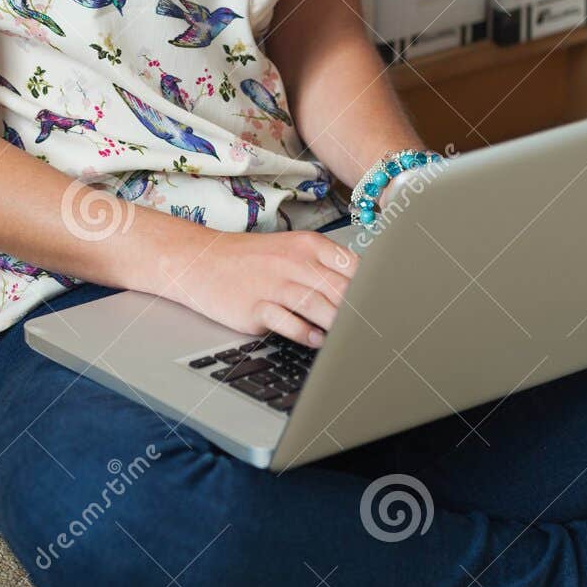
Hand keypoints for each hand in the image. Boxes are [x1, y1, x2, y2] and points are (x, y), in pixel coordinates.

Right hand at [169, 227, 359, 347]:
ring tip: (348, 339)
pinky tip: (316, 340)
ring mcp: (274, 284)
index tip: (384, 308)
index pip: (353, 267)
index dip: (372, 290)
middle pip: (339, 290)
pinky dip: (306, 334)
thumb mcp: (291, 250)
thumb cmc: (250, 259)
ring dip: (336, 325)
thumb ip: (325, 267)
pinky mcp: (255, 306)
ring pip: (318, 306)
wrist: (202, 261)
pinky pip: (288, 322)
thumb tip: (362, 292)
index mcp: (308, 245)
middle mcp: (293, 262)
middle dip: (358, 314)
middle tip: (372, 331)